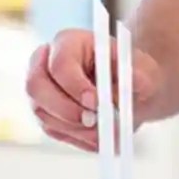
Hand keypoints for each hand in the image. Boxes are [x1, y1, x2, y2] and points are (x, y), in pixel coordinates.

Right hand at [25, 28, 165, 151]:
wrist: (130, 90)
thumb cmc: (132, 74)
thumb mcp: (143, 71)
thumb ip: (137, 76)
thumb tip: (127, 86)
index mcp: (69, 42)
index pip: (59, 63)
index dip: (75, 85)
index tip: (96, 102)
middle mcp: (46, 62)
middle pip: (35, 86)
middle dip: (65, 109)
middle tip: (93, 121)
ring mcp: (41, 89)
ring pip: (42, 113)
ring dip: (74, 127)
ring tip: (106, 130)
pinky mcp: (45, 112)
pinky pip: (52, 129)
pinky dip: (76, 136)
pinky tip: (99, 135)